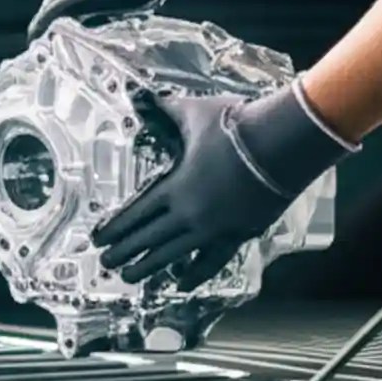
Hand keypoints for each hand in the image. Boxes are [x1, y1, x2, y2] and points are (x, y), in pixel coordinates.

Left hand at [93, 83, 355, 291]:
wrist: (282, 143)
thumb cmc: (234, 126)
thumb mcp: (192, 113)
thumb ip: (164, 109)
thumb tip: (143, 96)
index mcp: (173, 188)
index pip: (136, 215)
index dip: (115, 230)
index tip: (98, 241)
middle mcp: (189, 214)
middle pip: (149, 240)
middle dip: (125, 253)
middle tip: (108, 264)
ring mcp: (214, 228)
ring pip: (174, 255)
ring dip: (151, 267)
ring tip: (132, 278)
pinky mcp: (239, 234)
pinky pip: (212, 261)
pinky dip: (196, 274)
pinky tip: (182, 284)